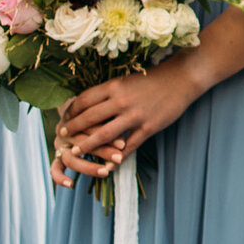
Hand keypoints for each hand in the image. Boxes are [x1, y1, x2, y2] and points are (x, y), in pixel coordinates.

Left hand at [51, 61, 204, 183]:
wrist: (181, 79)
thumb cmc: (153, 78)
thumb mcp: (127, 79)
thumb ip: (110, 91)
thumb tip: (89, 103)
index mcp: (115, 85)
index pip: (85, 99)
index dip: (71, 110)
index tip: (64, 117)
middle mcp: (121, 100)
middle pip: (89, 118)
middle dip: (73, 128)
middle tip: (61, 136)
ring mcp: (135, 115)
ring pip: (104, 135)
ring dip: (87, 145)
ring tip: (75, 152)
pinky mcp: (148, 128)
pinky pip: (128, 147)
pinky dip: (115, 158)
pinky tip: (107, 165)